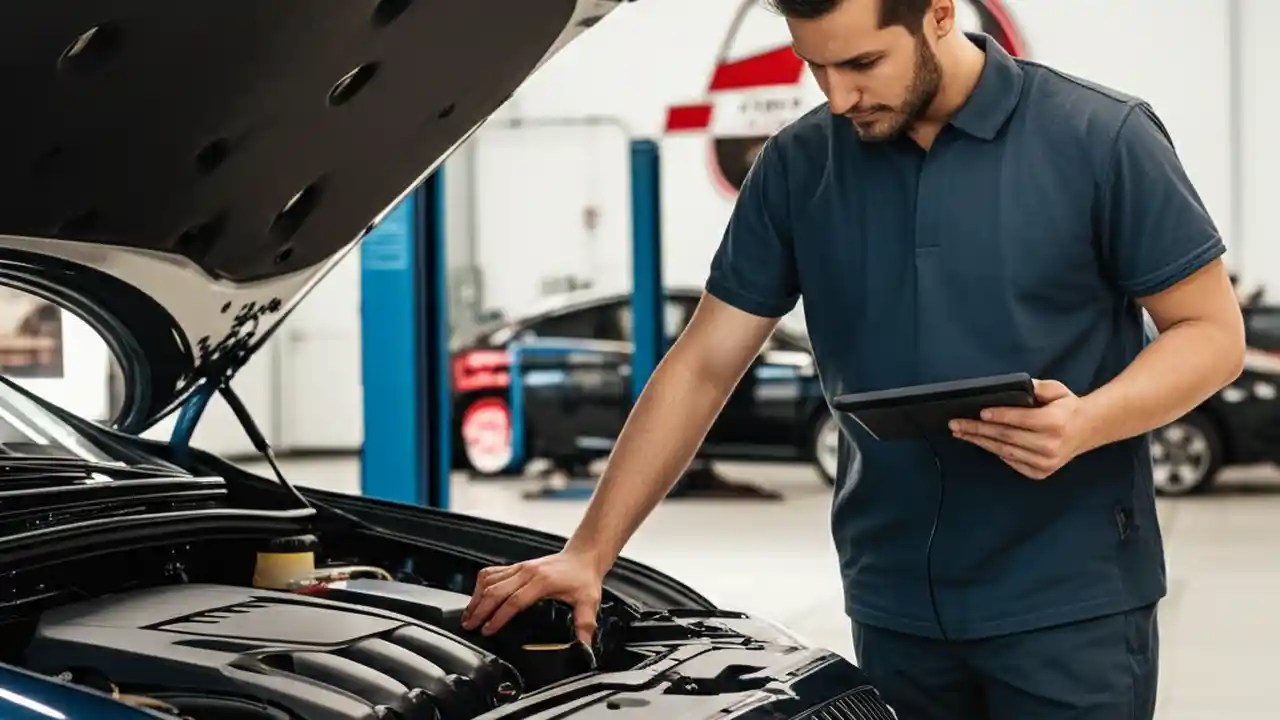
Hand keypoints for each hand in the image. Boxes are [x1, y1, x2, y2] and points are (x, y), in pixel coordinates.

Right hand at [461, 550, 603, 645]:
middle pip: (495, 589)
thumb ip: (585, 624)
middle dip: (480, 609)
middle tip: (470, 627)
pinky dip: (480, 585)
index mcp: (542, 581)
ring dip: (476, 597)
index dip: (499, 617)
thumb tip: (583, 647)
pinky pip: (492, 572)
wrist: (583, 557)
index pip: (514, 600)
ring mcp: (520, 567)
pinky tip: (477, 598)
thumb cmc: (584, 578)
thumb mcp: (589, 601)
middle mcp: (527, 571)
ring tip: (468, 616)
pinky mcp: (516, 566)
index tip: (488, 630)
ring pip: (490, 579)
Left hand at [950, 379, 1095, 479]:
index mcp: (1055, 424)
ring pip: (1005, 451)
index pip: (1020, 419)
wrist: (1086, 431)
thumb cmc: (1067, 407)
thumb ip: (1037, 387)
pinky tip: (980, 442)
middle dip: (978, 430)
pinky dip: (995, 451)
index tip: (980, 412)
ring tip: (961, 433)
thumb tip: (1016, 386)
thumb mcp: (1057, 390)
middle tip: (956, 424)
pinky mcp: (1040, 472)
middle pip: (1007, 437)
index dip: (999, 416)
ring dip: (980, 442)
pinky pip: (1011, 461)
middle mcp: (1050, 446)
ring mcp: (1045, 462)